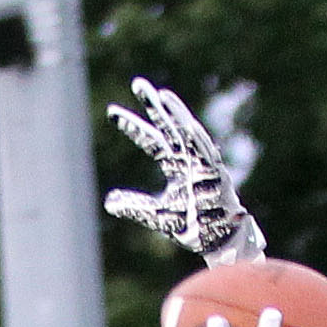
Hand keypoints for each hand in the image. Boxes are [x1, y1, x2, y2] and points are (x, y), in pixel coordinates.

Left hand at [104, 78, 266, 262]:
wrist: (218, 243)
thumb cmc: (192, 226)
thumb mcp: (157, 215)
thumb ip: (135, 206)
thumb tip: (109, 202)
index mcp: (175, 165)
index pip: (151, 140)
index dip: (133, 127)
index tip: (111, 113)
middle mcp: (188, 159)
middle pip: (169, 127)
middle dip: (154, 106)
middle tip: (138, 84)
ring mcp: (204, 164)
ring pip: (189, 133)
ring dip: (177, 114)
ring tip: (163, 96)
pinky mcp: (218, 175)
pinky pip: (208, 155)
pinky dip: (199, 140)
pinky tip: (188, 125)